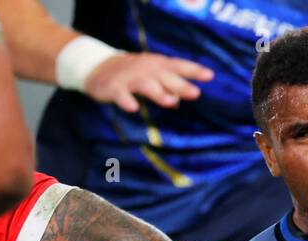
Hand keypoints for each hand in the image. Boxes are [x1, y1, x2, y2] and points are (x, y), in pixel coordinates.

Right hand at [85, 52, 212, 111]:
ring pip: (146, 85)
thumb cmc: (133, 72)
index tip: (210, 76)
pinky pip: (121, 95)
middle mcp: (145, 69)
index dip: (194, 70)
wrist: (97, 67)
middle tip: (196, 93)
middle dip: (180, 84)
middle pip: (165, 76)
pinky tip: (133, 108)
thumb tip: (181, 99)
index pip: (178, 66)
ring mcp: (129, 78)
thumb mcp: (152, 74)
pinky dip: (127, 101)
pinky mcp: (114, 87)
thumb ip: (169, 86)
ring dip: (158, 93)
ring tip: (171, 102)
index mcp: (157, 64)